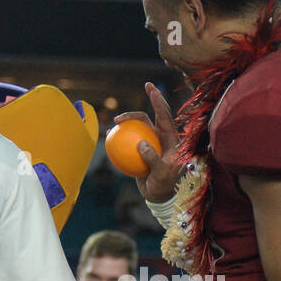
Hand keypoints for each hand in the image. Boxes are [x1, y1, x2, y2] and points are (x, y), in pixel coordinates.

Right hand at [113, 81, 181, 201]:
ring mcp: (151, 141)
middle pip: (154, 113)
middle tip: (147, 85)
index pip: (166, 116)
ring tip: (116, 122)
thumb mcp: (161, 175)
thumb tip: (141, 143)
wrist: (158, 195)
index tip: (151, 89)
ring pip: (139, 124)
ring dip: (128, 119)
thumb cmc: (163, 185)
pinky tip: (109, 135)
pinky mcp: (141, 148)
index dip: (160, 100)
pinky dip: (119, 135)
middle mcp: (162, 136)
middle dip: (153, 97)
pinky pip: (128, 138)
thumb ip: (153, 159)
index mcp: (171, 139)